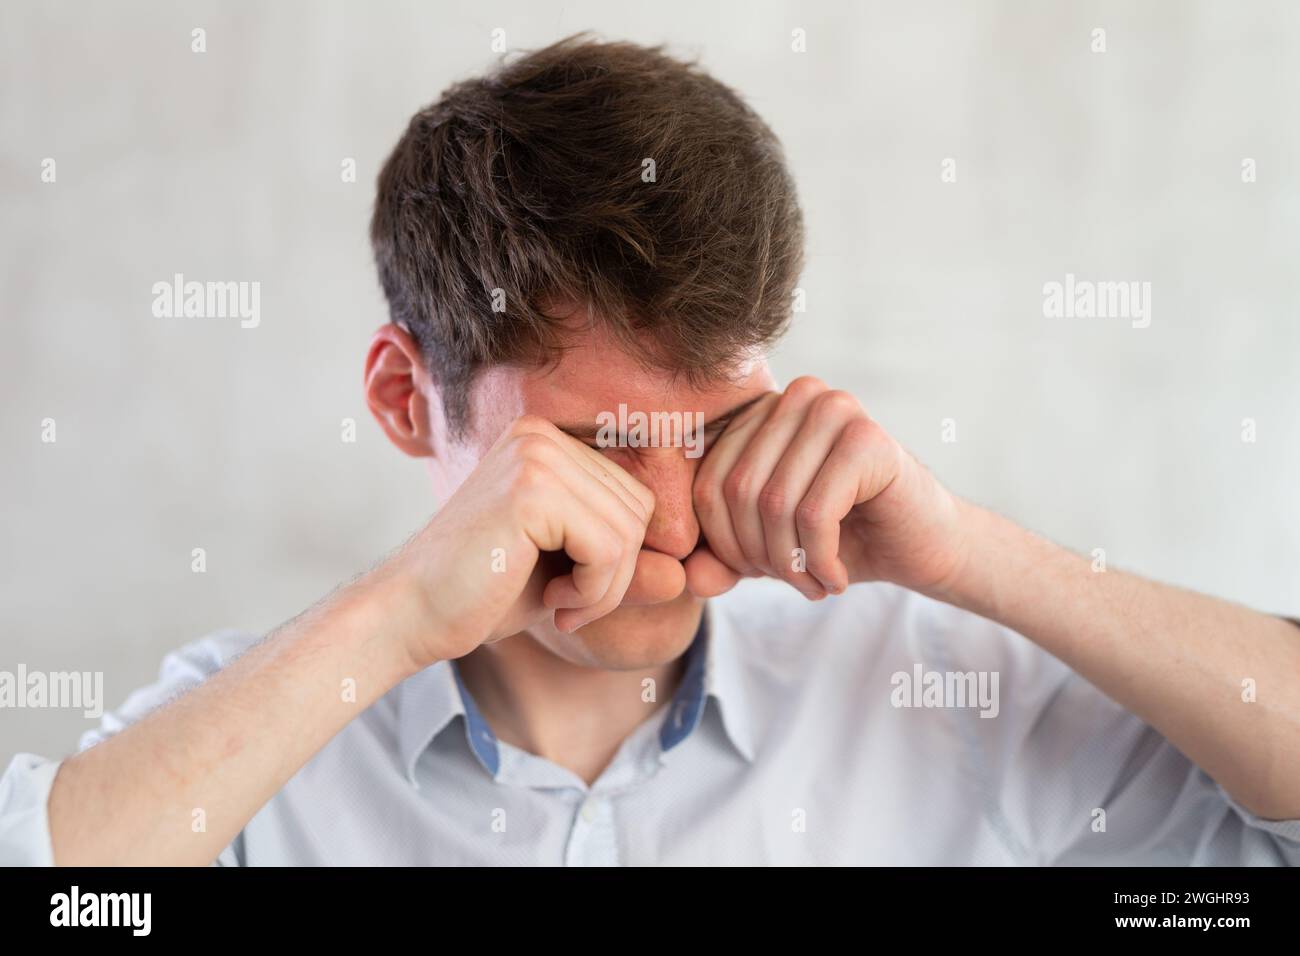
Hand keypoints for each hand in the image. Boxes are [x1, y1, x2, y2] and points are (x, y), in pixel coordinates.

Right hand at [385, 415, 683, 667]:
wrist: (410, 616)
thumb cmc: (483, 595)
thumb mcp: (571, 578)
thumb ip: (627, 568)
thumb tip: (689, 574)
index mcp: (548, 442)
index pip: (635, 496)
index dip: (622, 558)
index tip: (575, 592)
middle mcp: (542, 435)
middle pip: (641, 510)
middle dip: (618, 574)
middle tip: (568, 605)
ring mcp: (536, 455)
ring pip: (631, 532)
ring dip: (606, 590)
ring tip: (557, 605)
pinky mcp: (532, 490)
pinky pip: (611, 548)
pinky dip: (595, 593)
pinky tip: (552, 605)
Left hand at [687, 376, 967, 599]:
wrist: (922, 545)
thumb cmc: (842, 540)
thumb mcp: (768, 550)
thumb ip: (723, 560)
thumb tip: (688, 579)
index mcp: (763, 411)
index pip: (707, 482)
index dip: (723, 544)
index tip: (757, 574)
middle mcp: (796, 397)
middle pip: (738, 491)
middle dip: (757, 555)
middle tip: (791, 582)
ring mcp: (835, 409)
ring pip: (774, 503)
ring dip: (790, 564)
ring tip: (813, 584)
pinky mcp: (868, 438)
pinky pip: (815, 514)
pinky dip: (819, 562)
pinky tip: (835, 579)